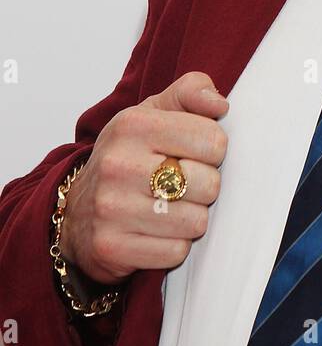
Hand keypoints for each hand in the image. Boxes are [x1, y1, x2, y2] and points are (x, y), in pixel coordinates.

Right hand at [58, 72, 228, 284]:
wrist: (77, 212)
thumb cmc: (129, 158)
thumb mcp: (154, 113)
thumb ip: (190, 93)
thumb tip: (220, 104)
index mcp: (133, 124)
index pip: (214, 141)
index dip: (212, 151)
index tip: (191, 154)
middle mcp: (118, 164)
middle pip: (209, 184)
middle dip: (204, 187)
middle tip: (181, 185)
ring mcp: (111, 208)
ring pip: (196, 222)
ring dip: (190, 219)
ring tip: (168, 209)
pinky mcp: (112, 248)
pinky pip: (176, 252)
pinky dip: (173, 246)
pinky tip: (155, 232)